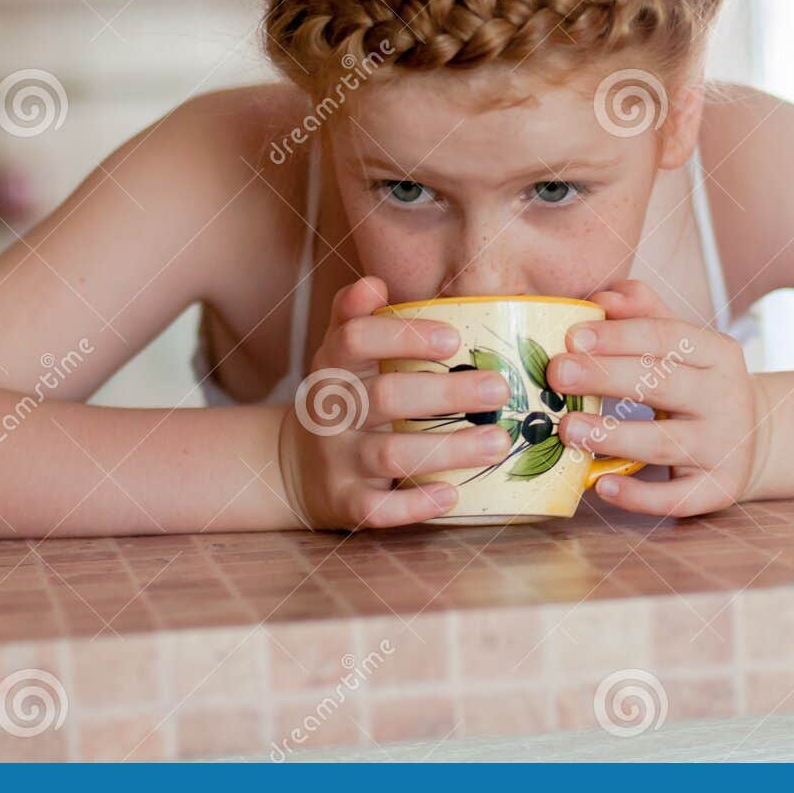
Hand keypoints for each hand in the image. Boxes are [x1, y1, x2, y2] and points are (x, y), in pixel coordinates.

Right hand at [277, 276, 514, 530]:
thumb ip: (355, 317)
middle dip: (447, 393)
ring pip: (391, 455)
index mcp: (333, 367)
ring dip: (449, 449)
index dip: (403, 336)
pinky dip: (415, 505)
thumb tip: (374, 282)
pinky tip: (453, 496)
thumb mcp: (339, 356)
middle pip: (386, 397)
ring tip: (499, 441)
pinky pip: (378, 510)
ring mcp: (336, 460)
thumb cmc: (342, 400)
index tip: (454, 338)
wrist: (294, 466)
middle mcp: (331, 412)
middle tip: (499, 389)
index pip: (355, 340)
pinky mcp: (344, 503)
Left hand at [550, 279, 770, 516]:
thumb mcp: (682, 344)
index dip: (618, 335)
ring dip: (611, 435)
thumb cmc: (697, 384)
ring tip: (566, 428)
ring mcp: (726, 447)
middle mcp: (727, 398)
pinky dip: (638, 496)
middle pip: (662, 384)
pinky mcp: (718, 489)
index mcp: (718, 353)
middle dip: (605, 376)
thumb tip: (604, 298)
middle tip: (557, 374)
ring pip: (663, 442)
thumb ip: (644, 314)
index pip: (666, 337)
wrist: (751, 440)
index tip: (572, 337)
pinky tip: (601, 486)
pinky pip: (675, 498)